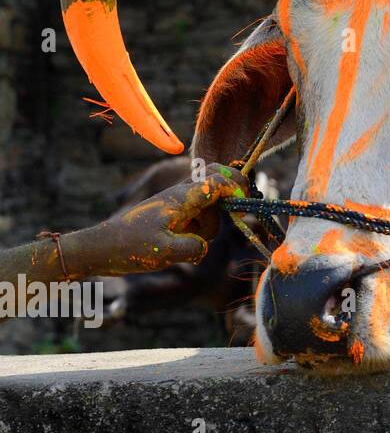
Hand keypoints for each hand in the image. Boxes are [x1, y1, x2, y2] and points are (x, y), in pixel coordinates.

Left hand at [68, 164, 250, 276]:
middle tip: (234, 214)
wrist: (101, 248)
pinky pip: (196, 217)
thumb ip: (194, 247)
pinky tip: (184, 248)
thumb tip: (205, 246)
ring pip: (207, 206)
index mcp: (182, 198)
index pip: (218, 181)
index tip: (244, 206)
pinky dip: (198, 230)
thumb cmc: (130, 247)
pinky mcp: (171, 216)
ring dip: (209, 225)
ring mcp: (176, 205)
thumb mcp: (165, 251)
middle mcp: (181, 196)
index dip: (237, 189)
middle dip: (228, 197)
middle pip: (216, 185)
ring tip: (190, 245)